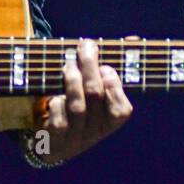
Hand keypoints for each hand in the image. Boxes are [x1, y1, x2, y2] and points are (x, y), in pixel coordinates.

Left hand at [33, 39, 133, 163]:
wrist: (50, 143)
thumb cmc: (77, 107)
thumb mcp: (95, 93)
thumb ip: (111, 68)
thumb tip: (133, 40)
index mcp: (109, 122)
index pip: (121, 110)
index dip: (114, 85)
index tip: (105, 66)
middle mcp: (95, 132)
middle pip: (95, 95)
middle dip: (89, 66)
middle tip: (85, 47)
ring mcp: (74, 138)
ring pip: (77, 106)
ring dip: (72, 79)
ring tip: (69, 64)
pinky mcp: (54, 140)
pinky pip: (57, 120)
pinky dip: (56, 103)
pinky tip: (54, 95)